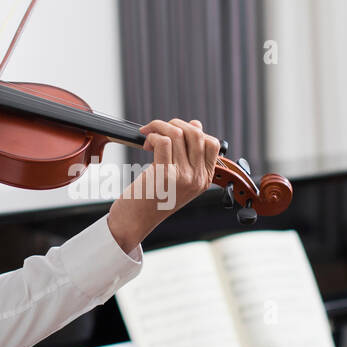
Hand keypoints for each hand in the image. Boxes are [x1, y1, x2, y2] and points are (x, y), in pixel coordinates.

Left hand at [106, 118, 220, 252]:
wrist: (134, 222)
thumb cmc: (152, 198)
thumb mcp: (178, 178)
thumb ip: (188, 155)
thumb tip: (196, 124)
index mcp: (204, 179)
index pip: (212, 144)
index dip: (193, 131)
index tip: (175, 134)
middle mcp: (197, 178)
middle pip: (196, 134)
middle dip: (174, 124)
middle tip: (158, 130)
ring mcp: (184, 177)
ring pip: (178, 134)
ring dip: (159, 127)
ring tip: (149, 136)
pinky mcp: (165, 175)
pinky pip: (164, 141)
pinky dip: (152, 135)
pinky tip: (146, 144)